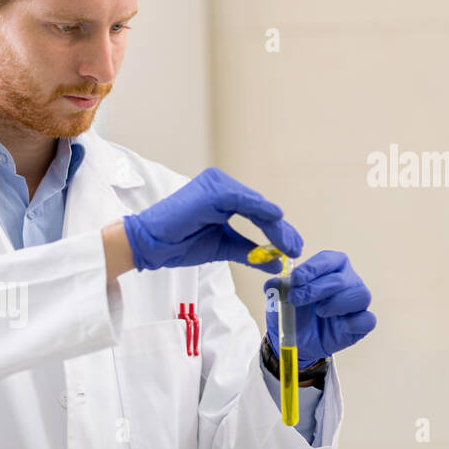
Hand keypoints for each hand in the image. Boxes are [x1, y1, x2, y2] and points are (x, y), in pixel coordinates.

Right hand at [122, 167, 301, 270]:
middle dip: (281, 230)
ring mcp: (216, 185)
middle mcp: (221, 186)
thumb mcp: (223, 247)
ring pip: (256, 205)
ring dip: (275, 226)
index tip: (293, 249)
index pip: (258, 213)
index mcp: (223, 196)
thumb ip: (249, 252)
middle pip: (260, 208)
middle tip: (296, 249)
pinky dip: (261, 210)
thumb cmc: (179, 243)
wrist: (151, 246)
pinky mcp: (212, 191)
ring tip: (289, 245)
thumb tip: (276, 263)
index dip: (278, 231)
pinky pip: (243, 200)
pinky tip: (277, 220)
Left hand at [264, 250, 375, 368]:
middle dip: (316, 289)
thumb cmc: (293, 310)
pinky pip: (367, 320)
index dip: (313, 268)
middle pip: (341, 279)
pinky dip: (353, 322)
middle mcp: (348, 281)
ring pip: (361, 295)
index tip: (296, 279)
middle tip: (296, 298)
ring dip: (337, 303)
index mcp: (331, 267)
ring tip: (319, 311)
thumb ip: (277, 290)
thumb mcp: (279, 299)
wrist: (297, 339)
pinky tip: (337, 325)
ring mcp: (357, 302)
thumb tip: (271, 285)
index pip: (329, 260)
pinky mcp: (362, 324)